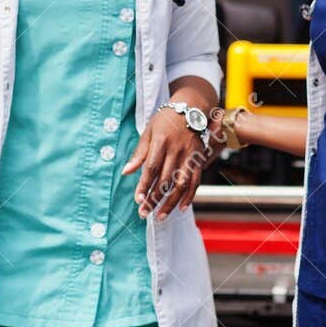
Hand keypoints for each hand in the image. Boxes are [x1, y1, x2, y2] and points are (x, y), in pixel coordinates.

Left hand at [123, 105, 209, 221]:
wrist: (189, 110)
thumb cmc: (165, 120)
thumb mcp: (148, 132)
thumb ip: (139, 154)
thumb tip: (126, 172)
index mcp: (161, 142)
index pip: (151, 168)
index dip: (144, 185)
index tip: (138, 200)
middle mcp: (176, 150)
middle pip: (165, 179)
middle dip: (154, 199)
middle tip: (144, 213)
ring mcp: (189, 156)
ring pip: (181, 184)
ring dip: (171, 203)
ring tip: (161, 216)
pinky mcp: (199, 160)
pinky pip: (196, 182)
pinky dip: (190, 196)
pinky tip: (182, 208)